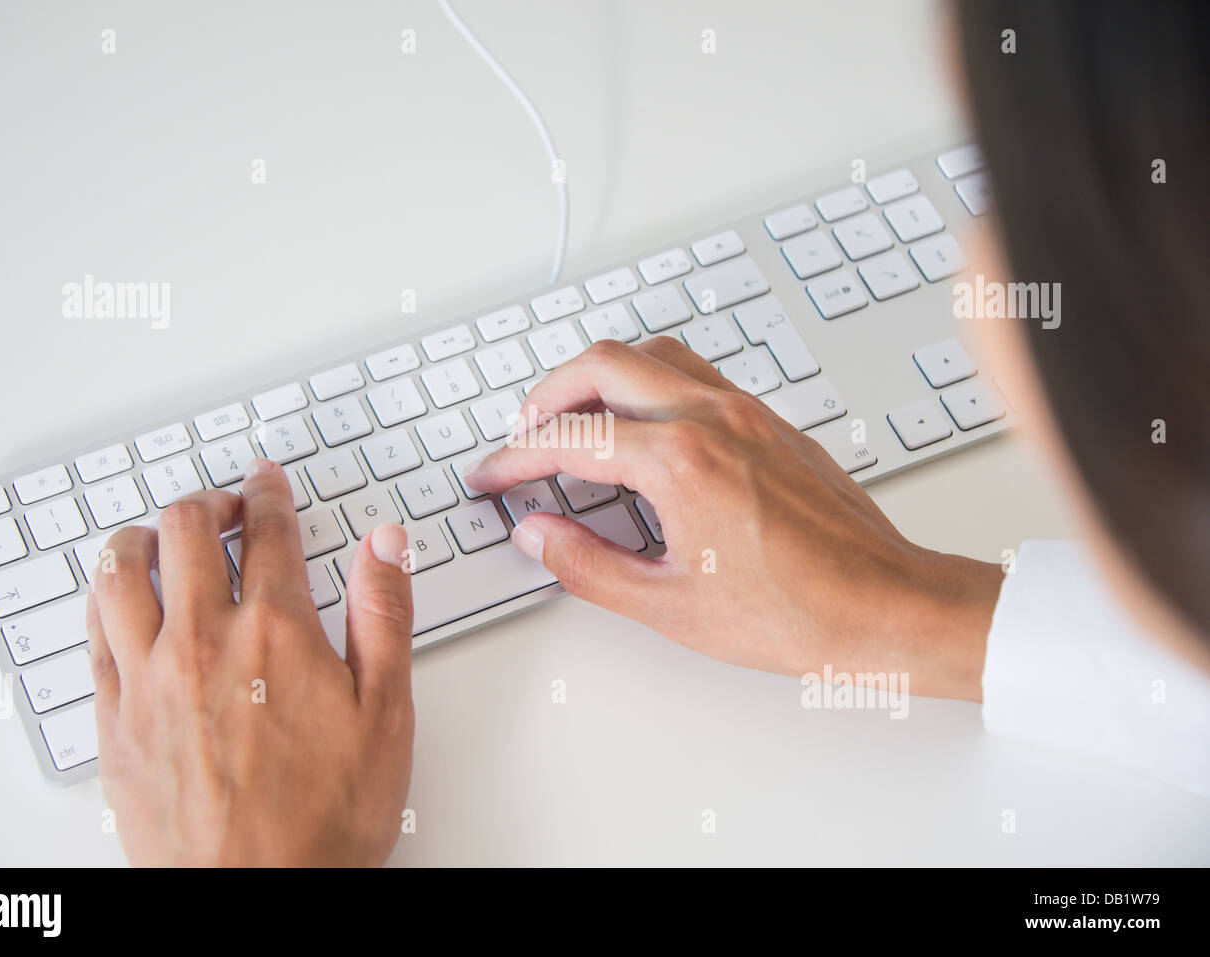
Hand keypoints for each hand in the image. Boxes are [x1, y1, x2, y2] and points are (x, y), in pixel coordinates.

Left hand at [86, 458, 414, 865]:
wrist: (253, 899)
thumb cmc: (322, 820)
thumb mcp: (386, 713)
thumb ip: (384, 615)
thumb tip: (384, 545)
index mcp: (275, 632)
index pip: (268, 533)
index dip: (269, 494)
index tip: (268, 482)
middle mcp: (202, 641)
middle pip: (185, 532)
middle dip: (207, 503)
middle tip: (226, 507)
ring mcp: (148, 678)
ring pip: (120, 571)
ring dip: (142, 537)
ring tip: (163, 538)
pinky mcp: (113, 719)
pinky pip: (92, 632)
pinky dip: (106, 597)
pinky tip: (122, 600)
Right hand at [466, 337, 1002, 699]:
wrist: (887, 606)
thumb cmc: (799, 612)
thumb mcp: (671, 606)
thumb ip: (590, 566)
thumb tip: (540, 536)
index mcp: (681, 461)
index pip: (571, 437)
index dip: (516, 456)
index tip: (493, 475)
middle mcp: (713, 418)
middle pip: (603, 365)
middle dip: (547, 394)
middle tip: (521, 436)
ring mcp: (746, 411)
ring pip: (651, 354)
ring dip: (599, 376)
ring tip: (573, 417)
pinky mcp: (770, 420)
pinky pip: (693, 372)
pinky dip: (648, 381)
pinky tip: (642, 424)